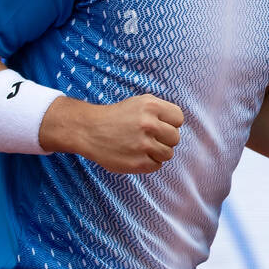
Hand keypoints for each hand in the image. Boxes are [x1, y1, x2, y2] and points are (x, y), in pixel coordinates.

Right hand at [45, 94, 183, 173]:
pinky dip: (149, 162)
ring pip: (168, 153)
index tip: (159, 125)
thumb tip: (179, 125)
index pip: (178, 119)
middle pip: (175, 138)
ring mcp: (143, 145)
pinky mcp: (137, 162)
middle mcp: (148, 124)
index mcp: (151, 106)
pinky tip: (136, 155)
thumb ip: (161, 111)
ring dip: (158, 152)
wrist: (89, 130)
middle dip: (164, 139)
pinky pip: (157, 165)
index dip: (170, 123)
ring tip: (142, 147)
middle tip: (149, 137)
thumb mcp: (140, 103)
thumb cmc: (117, 116)